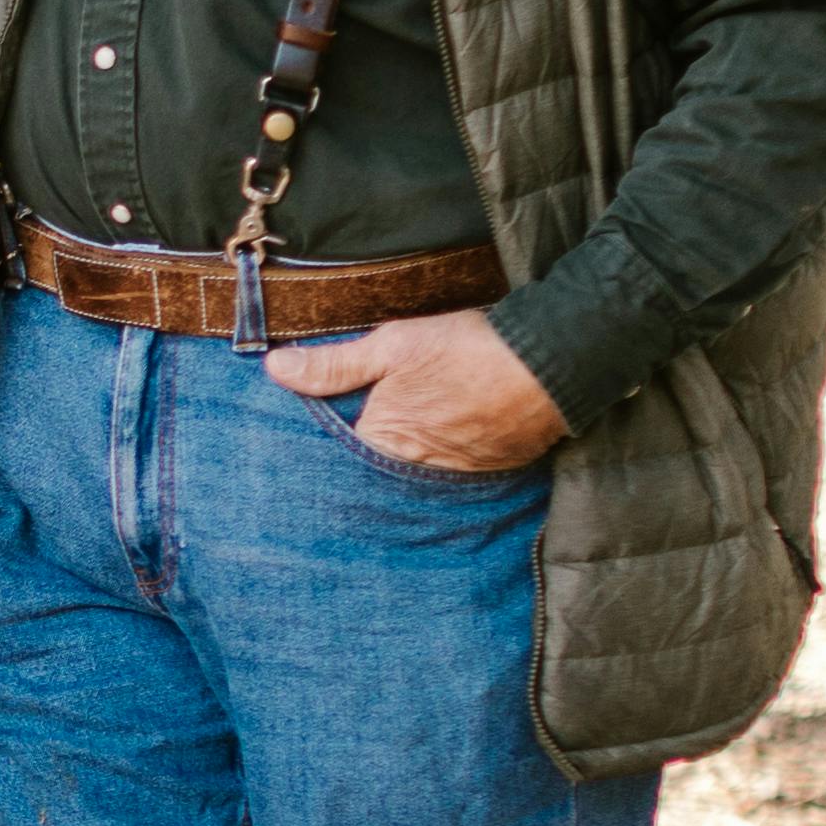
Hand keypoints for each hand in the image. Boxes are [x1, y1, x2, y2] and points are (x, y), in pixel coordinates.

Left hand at [265, 310, 569, 474]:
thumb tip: (275, 369)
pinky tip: (442, 439)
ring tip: (399, 443)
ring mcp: (452, 478)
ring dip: (403, 465)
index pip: (338, 459)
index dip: (327, 447)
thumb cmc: (467, 351)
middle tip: (359, 441)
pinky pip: (449, 476)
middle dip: (362, 462)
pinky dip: (440, 462)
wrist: (550, 364)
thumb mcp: (392, 346)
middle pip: (375, 472)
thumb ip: (333, 365)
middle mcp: (414, 473)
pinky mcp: (486, 475)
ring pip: (411, 475)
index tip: (312, 441)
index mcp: (382, 444)